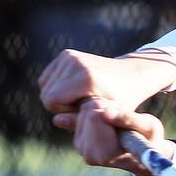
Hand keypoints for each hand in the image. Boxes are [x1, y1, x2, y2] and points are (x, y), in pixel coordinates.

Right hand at [38, 49, 175, 115]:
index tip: (82, 110)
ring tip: (80, 97)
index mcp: (86, 79)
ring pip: (44, 85)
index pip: (50, 100)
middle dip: (60, 104)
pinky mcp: (67, 54)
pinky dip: (56, 86)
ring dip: (59, 95)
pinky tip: (74, 89)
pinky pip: (47, 77)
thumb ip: (78, 121)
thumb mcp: (103, 116)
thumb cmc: (120, 100)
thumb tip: (55, 121)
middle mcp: (75, 63)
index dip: (63, 111)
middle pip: (45, 93)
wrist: (131, 75)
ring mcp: (70, 56)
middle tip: (82, 105)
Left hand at [53, 98, 175, 175]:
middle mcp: (90, 154)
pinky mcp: (79, 143)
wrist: (143, 155)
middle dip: (104, 107)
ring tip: (117, 120)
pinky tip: (108, 122)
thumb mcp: (148, 127)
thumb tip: (105, 112)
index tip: (123, 112)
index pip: (95, 116)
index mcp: (106, 153)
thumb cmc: (150, 139)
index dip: (110, 108)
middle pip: (87, 111)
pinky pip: (80, 115)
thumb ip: (128, 119)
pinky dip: (94, 113)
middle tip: (121, 115)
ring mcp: (82, 150)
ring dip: (100, 109)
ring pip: (83, 111)